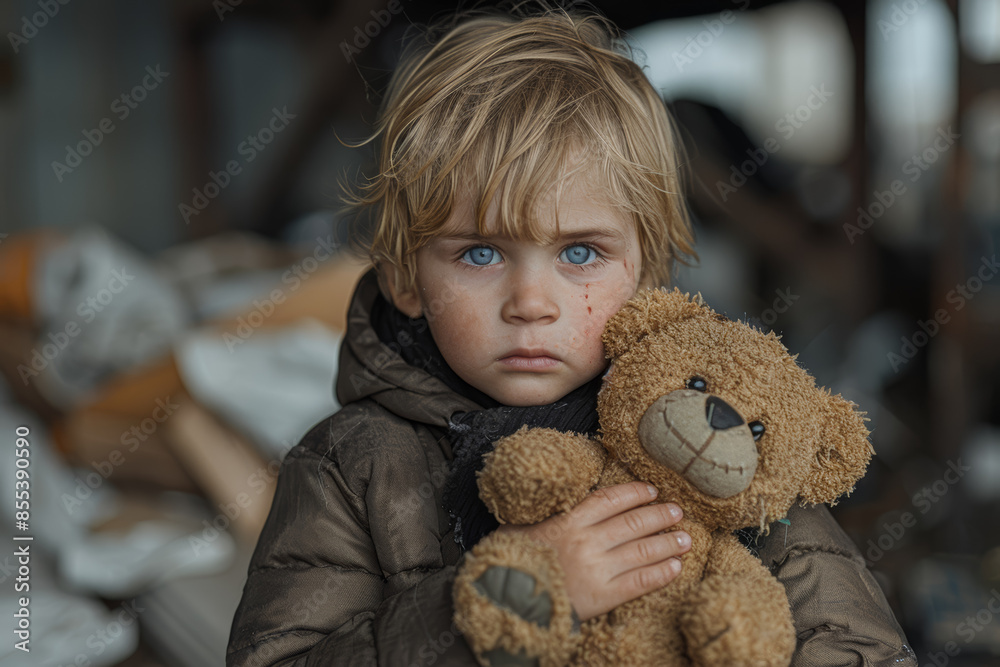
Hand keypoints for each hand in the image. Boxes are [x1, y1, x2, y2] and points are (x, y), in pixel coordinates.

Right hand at [494, 481, 689, 621]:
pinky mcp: (602, 596)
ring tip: (685, 539)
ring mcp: (596, 568)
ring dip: (667, 543)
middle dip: (660, 516)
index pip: (609, 500)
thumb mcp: (519, 529)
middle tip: (677, 511)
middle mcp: (586, 540)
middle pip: (633, 523)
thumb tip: (554, 502)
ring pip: (642, 550)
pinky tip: (675, 567)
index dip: (634, 493)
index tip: (651, 491)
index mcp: (567, 521)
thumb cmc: (510, 563)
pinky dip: (660, 573)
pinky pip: (639, 582)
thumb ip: (543, 516)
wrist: (507, 601)